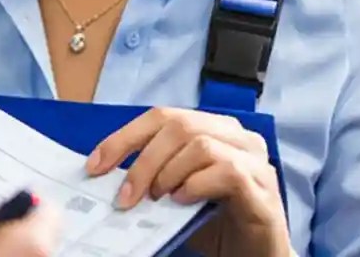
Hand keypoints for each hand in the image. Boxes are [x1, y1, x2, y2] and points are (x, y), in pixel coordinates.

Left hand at [85, 108, 289, 255]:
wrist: (254, 256)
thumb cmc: (215, 221)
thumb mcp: (175, 192)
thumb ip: (152, 176)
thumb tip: (103, 171)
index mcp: (214, 128)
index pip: (162, 116)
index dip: (124, 138)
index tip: (95, 165)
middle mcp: (238, 137)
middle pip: (179, 126)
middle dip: (143, 160)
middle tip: (124, 195)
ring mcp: (255, 160)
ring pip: (201, 145)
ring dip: (168, 173)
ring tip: (157, 199)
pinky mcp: (264, 189)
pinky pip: (227, 171)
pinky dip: (196, 185)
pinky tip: (182, 201)